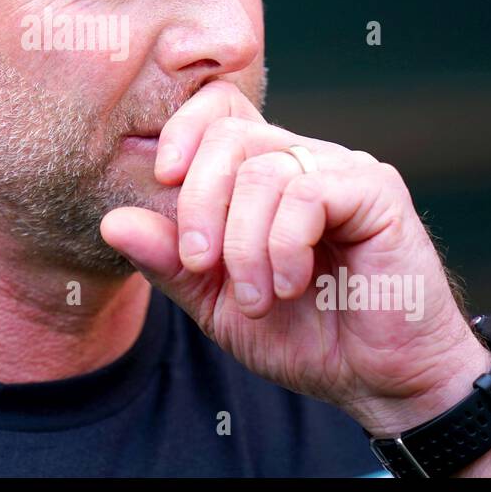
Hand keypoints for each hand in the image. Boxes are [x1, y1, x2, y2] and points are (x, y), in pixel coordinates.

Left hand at [100, 79, 490, 435]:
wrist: (377, 381)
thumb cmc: (304, 337)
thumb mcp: (217, 303)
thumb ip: (169, 261)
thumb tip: (113, 222)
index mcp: (261, 174)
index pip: (215, 110)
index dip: (182, 131)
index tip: (163, 182)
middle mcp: (300, 159)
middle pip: (227, 134)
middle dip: (199, 203)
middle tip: (203, 265)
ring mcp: (340, 169)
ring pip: (262, 170)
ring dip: (244, 244)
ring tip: (258, 298)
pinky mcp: (376, 190)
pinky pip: (307, 191)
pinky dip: (283, 244)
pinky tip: (290, 283)